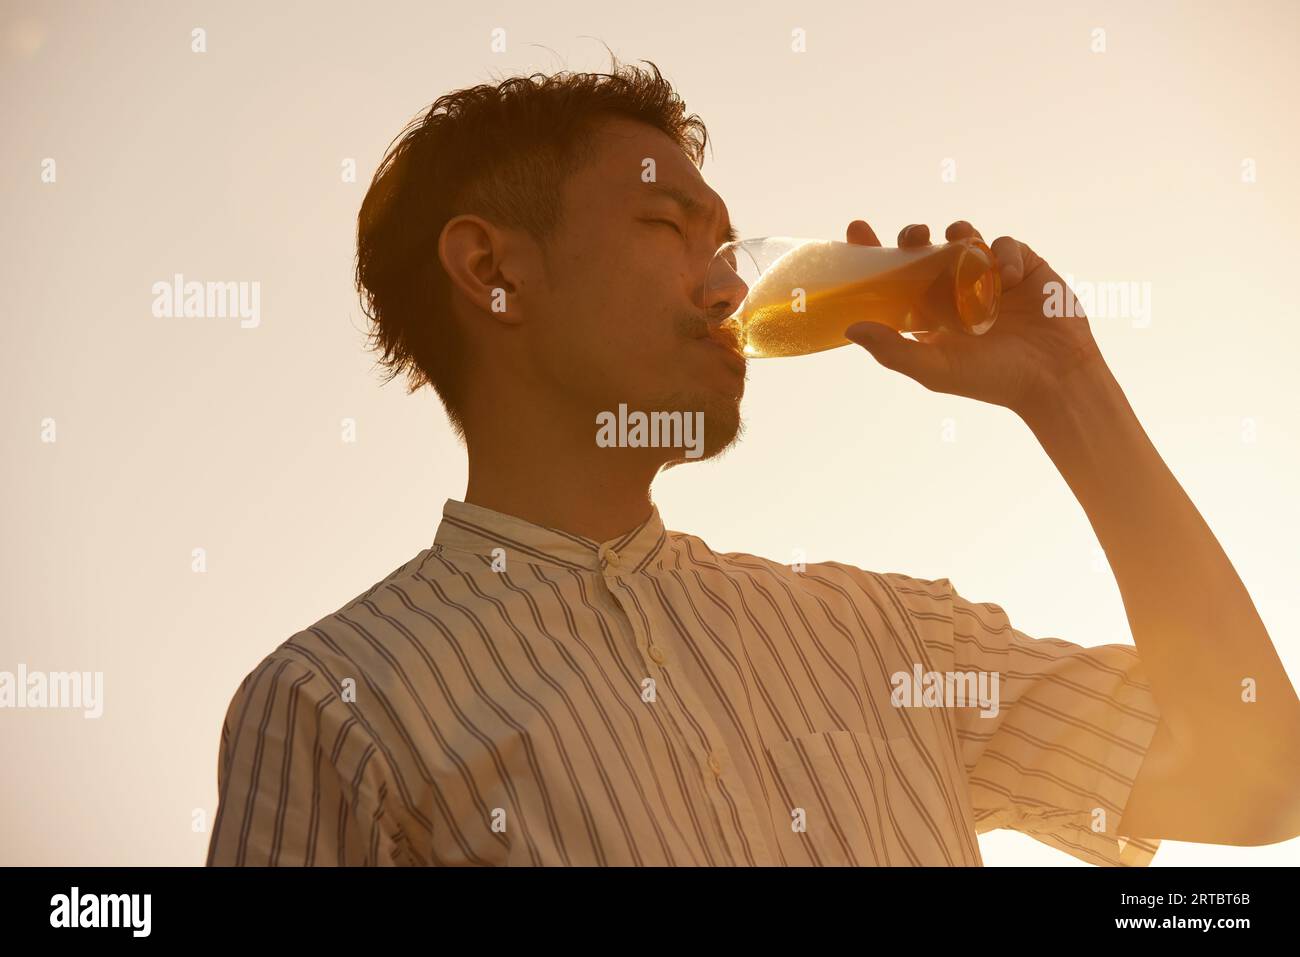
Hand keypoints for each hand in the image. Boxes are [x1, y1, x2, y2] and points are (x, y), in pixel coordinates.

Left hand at [841, 219, 1106, 418]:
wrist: (1053, 378)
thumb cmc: (991, 379)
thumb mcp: (934, 369)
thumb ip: (893, 350)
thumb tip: (850, 328)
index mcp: (929, 314)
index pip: (893, 277)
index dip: (873, 251)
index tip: (856, 227)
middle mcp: (955, 292)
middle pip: (924, 252)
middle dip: (913, 237)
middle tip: (914, 236)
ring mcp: (990, 278)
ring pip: (965, 239)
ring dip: (958, 233)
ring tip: (959, 240)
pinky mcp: (1023, 268)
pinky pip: (1006, 245)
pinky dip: (1004, 254)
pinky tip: (1009, 277)